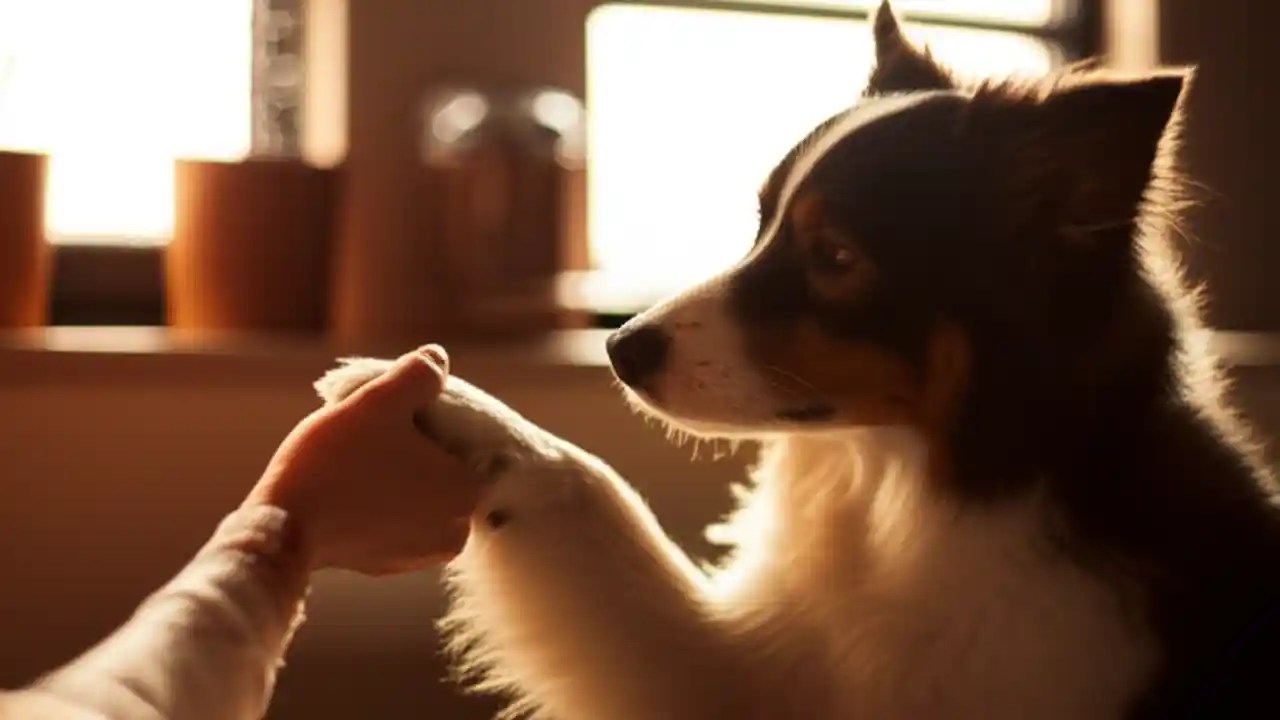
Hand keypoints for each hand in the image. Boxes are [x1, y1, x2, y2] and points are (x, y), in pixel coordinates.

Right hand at [245, 346, 480, 574]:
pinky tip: (347, 489)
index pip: (461, 442)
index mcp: (466, 490)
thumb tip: (438, 357)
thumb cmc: (337, 461)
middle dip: (412, 450)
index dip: (427, 422)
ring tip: (355, 461)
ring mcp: (421, 554)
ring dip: (394, 476)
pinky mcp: (389, 566)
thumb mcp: (379, 401)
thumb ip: (418, 375)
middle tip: (370, 437)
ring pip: (416, 495)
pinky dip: (377, 504)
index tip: (390, 419)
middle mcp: (456, 531)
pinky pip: (392, 520)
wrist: (283, 527)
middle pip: (439, 470)